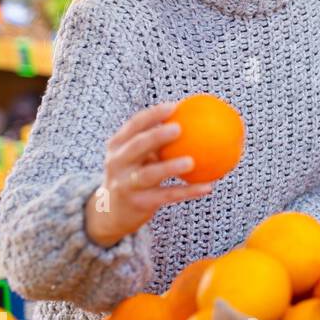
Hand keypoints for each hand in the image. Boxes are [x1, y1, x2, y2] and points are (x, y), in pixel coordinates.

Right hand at [85, 102, 214, 248]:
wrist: (111, 213)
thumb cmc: (134, 175)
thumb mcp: (138, 156)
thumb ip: (157, 141)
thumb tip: (198, 121)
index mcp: (118, 145)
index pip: (134, 125)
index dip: (153, 114)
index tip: (175, 106)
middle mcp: (117, 163)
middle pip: (137, 145)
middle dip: (156, 135)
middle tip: (179, 128)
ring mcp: (126, 184)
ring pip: (149, 174)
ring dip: (170, 167)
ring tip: (191, 161)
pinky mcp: (138, 203)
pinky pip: (167, 196)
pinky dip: (188, 191)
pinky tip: (208, 187)